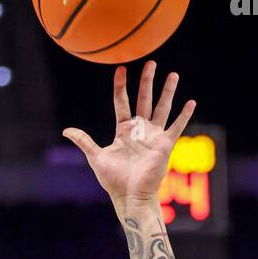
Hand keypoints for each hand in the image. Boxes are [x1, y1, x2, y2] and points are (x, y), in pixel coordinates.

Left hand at [62, 60, 195, 208]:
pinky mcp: (165, 145)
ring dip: (168, 91)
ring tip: (173, 74)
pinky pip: (176, 127)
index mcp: (124, 130)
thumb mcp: (96, 157)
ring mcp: (153, 136)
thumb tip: (65, 131)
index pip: (122, 103)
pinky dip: (184, 116)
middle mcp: (140, 130)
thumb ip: (84, 141)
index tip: (120, 69)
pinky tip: (191, 102)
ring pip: (162, 108)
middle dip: (147, 81)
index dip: (121, 87)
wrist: (130, 196)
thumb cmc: (113, 180)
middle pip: (144, 99)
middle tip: (151, 62)